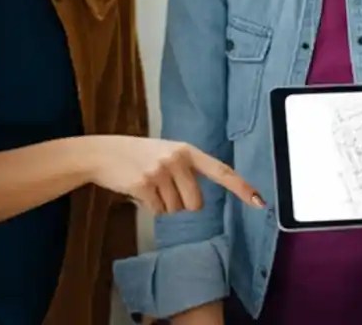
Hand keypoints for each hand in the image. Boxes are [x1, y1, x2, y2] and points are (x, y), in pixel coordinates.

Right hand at [84, 136, 263, 213]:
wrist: (102, 153)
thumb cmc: (137, 155)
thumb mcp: (166, 153)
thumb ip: (186, 169)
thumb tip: (198, 201)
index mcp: (188, 150)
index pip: (221, 171)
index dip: (241, 187)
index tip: (258, 201)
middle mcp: (177, 159)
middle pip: (196, 204)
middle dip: (182, 204)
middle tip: (164, 188)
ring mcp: (160, 171)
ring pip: (175, 209)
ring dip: (162, 204)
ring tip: (148, 184)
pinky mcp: (144, 184)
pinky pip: (157, 210)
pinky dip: (148, 206)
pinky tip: (137, 189)